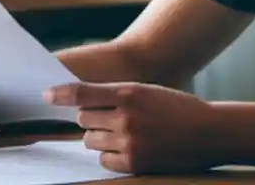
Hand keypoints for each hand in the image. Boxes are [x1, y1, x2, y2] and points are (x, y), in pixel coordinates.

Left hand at [45, 82, 217, 173]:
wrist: (209, 132)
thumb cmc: (177, 108)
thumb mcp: (146, 91)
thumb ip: (116, 96)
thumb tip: (82, 107)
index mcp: (128, 92)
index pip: (83, 93)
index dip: (60, 94)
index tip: (46, 95)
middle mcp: (126, 117)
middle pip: (83, 119)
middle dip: (90, 119)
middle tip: (109, 118)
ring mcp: (130, 142)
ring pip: (90, 141)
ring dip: (100, 138)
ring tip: (124, 134)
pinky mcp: (134, 163)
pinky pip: (104, 160)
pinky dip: (110, 155)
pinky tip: (129, 148)